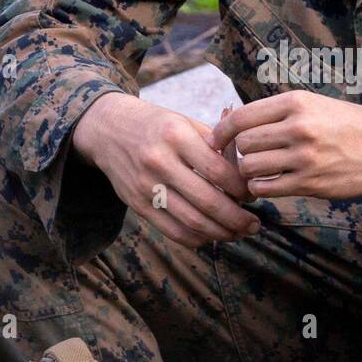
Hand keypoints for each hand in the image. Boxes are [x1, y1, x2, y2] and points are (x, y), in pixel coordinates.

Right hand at [71, 91, 259, 248]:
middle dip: (237, 219)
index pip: (219, 171)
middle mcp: (159, 161)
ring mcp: (145, 186)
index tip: (253, 195)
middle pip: (207, 201)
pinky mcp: (136, 204)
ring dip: (220, 233)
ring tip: (238, 234)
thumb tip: (246, 176)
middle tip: (254, 225)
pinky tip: (211, 235)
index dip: (242, 189)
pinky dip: (196, 238)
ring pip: (191, 221)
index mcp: (176, 135)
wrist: (107, 130)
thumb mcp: (185, 122)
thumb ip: (215, 146)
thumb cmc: (156, 126)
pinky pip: (172, 230)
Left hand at [209, 89, 361, 198]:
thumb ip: (277, 112)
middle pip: (244, 144)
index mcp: (296, 103)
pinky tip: (270, 183)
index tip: (216, 140)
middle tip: (244, 158)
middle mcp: (299, 127)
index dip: (222, 131)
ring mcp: (305, 157)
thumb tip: (232, 120)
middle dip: (239, 153)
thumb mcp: (313, 104)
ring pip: (251, 168)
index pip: (241, 116)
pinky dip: (261, 188)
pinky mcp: (310, 183)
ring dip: (249, 173)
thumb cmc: (345, 123)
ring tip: (259, 171)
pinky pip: (266, 188)